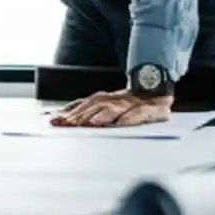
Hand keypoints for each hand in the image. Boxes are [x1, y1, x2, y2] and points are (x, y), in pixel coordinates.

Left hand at [51, 89, 172, 126]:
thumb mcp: (106, 105)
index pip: (84, 105)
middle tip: (68, 124)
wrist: (160, 89)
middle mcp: (118, 99)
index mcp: (106, 99)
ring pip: (116, 108)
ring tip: (91, 123)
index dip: (69, 112)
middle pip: (97, 107)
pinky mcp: (153, 110)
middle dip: (82, 115)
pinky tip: (122, 122)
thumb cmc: (130, 102)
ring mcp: (135, 104)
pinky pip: (141, 114)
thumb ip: (83, 109)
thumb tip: (57, 116)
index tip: (55, 121)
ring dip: (102, 115)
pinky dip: (131, 117)